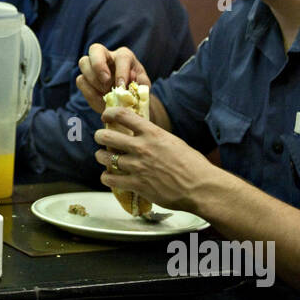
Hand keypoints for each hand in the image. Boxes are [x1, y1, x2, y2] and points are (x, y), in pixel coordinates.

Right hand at [76, 43, 150, 114]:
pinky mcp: (85, 78)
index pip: (122, 57)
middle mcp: (107, 56)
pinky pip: (81, 80)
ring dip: (93, 79)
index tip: (122, 86)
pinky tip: (100, 100)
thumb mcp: (143, 87)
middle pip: (95, 49)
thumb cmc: (136, 89)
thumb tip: (131, 80)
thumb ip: (140, 83)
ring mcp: (93, 66)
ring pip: (84, 62)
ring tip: (104, 94)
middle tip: (106, 82)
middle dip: (99, 65)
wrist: (128, 99)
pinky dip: (89, 92)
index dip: (121, 71)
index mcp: (124, 56)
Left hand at [95, 106, 211, 210]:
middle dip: (99, 136)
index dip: (110, 113)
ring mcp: (137, 166)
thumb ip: (155, 138)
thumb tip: (144, 136)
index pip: (123, 115)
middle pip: (107, 136)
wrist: (200, 187)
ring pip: (105, 158)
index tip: (105, 116)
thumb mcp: (173, 142)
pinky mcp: (136, 184)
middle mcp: (142, 147)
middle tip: (100, 138)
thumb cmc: (192, 164)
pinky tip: (108, 177)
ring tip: (102, 158)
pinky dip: (106, 178)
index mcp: (153, 133)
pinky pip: (111, 179)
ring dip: (101, 157)